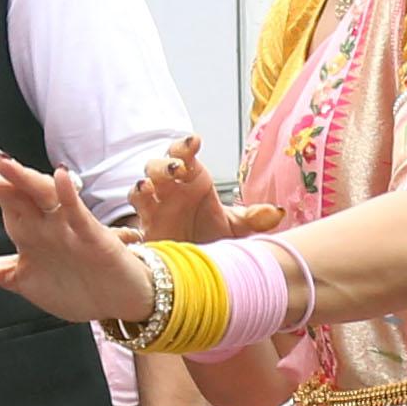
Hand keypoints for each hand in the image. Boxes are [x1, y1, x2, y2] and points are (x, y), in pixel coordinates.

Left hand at [0, 137, 155, 327]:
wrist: (118, 303)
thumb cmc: (71, 282)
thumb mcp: (14, 276)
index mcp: (26, 223)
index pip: (1, 189)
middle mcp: (45, 217)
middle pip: (17, 187)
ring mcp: (68, 226)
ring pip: (44, 193)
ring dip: (23, 177)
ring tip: (1, 162)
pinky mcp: (93, 239)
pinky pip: (80, 214)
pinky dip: (68, 198)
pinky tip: (58, 178)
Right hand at [128, 136, 284, 248]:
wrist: (197, 264)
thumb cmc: (212, 236)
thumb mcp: (235, 228)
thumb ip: (254, 219)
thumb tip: (277, 213)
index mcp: (192, 179)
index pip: (185, 152)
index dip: (186, 145)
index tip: (195, 141)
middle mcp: (169, 189)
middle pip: (157, 165)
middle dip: (164, 164)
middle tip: (177, 167)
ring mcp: (153, 209)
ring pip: (140, 188)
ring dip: (144, 185)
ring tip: (149, 187)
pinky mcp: (144, 231)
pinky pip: (130, 222)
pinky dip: (129, 223)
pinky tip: (136, 227)